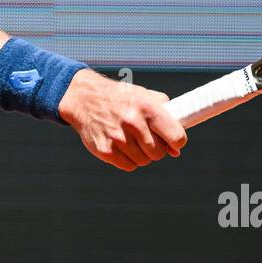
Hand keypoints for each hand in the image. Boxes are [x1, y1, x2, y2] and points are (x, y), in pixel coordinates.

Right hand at [57, 69, 187, 171]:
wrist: (84, 98)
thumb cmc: (120, 97)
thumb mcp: (145, 96)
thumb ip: (166, 117)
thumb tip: (176, 149)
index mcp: (147, 107)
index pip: (176, 137)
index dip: (177, 141)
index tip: (173, 141)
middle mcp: (133, 123)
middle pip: (159, 153)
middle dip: (157, 148)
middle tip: (149, 139)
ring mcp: (118, 138)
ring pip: (144, 161)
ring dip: (142, 154)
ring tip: (133, 140)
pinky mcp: (106, 151)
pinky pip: (129, 166)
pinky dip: (129, 160)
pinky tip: (123, 146)